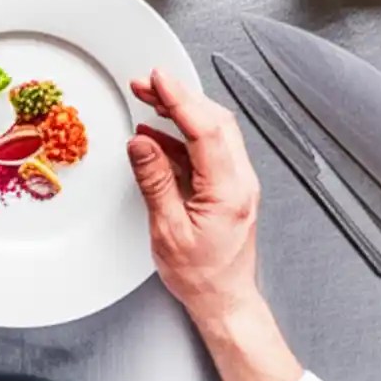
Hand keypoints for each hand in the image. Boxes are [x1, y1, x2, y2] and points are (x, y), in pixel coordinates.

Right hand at [126, 69, 261, 325]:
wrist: (225, 301)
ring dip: (180, 113)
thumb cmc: (202, 276)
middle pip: (213, 122)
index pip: (206, 129)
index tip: (158, 79)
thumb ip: (154, 181)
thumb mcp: (168, 230)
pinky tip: (155, 135)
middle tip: (147, 83)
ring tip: (148, 99)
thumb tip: (140, 144)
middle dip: (179, 97)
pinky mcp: (227, 187)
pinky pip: (206, 151)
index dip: (180, 99)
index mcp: (229, 189)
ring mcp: (236, 182)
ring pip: (213, 132)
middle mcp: (240, 180)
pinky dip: (181, 136)